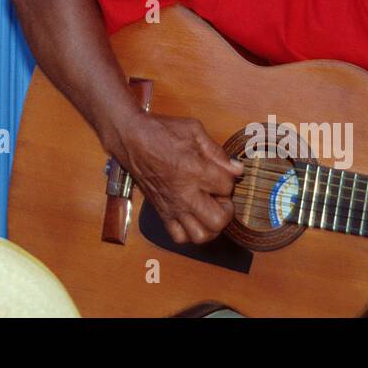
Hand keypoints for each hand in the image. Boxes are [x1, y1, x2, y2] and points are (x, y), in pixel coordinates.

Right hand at [116, 111, 243, 244]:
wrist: (131, 139)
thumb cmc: (160, 132)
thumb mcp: (194, 130)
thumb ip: (217, 152)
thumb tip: (236, 169)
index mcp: (194, 170)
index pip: (226, 186)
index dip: (229, 178)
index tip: (222, 172)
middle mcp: (183, 193)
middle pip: (218, 220)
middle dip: (226, 209)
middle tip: (220, 196)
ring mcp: (172, 205)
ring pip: (200, 235)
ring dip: (210, 225)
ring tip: (208, 209)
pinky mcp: (161, 211)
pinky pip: (179, 236)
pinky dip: (189, 231)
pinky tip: (192, 216)